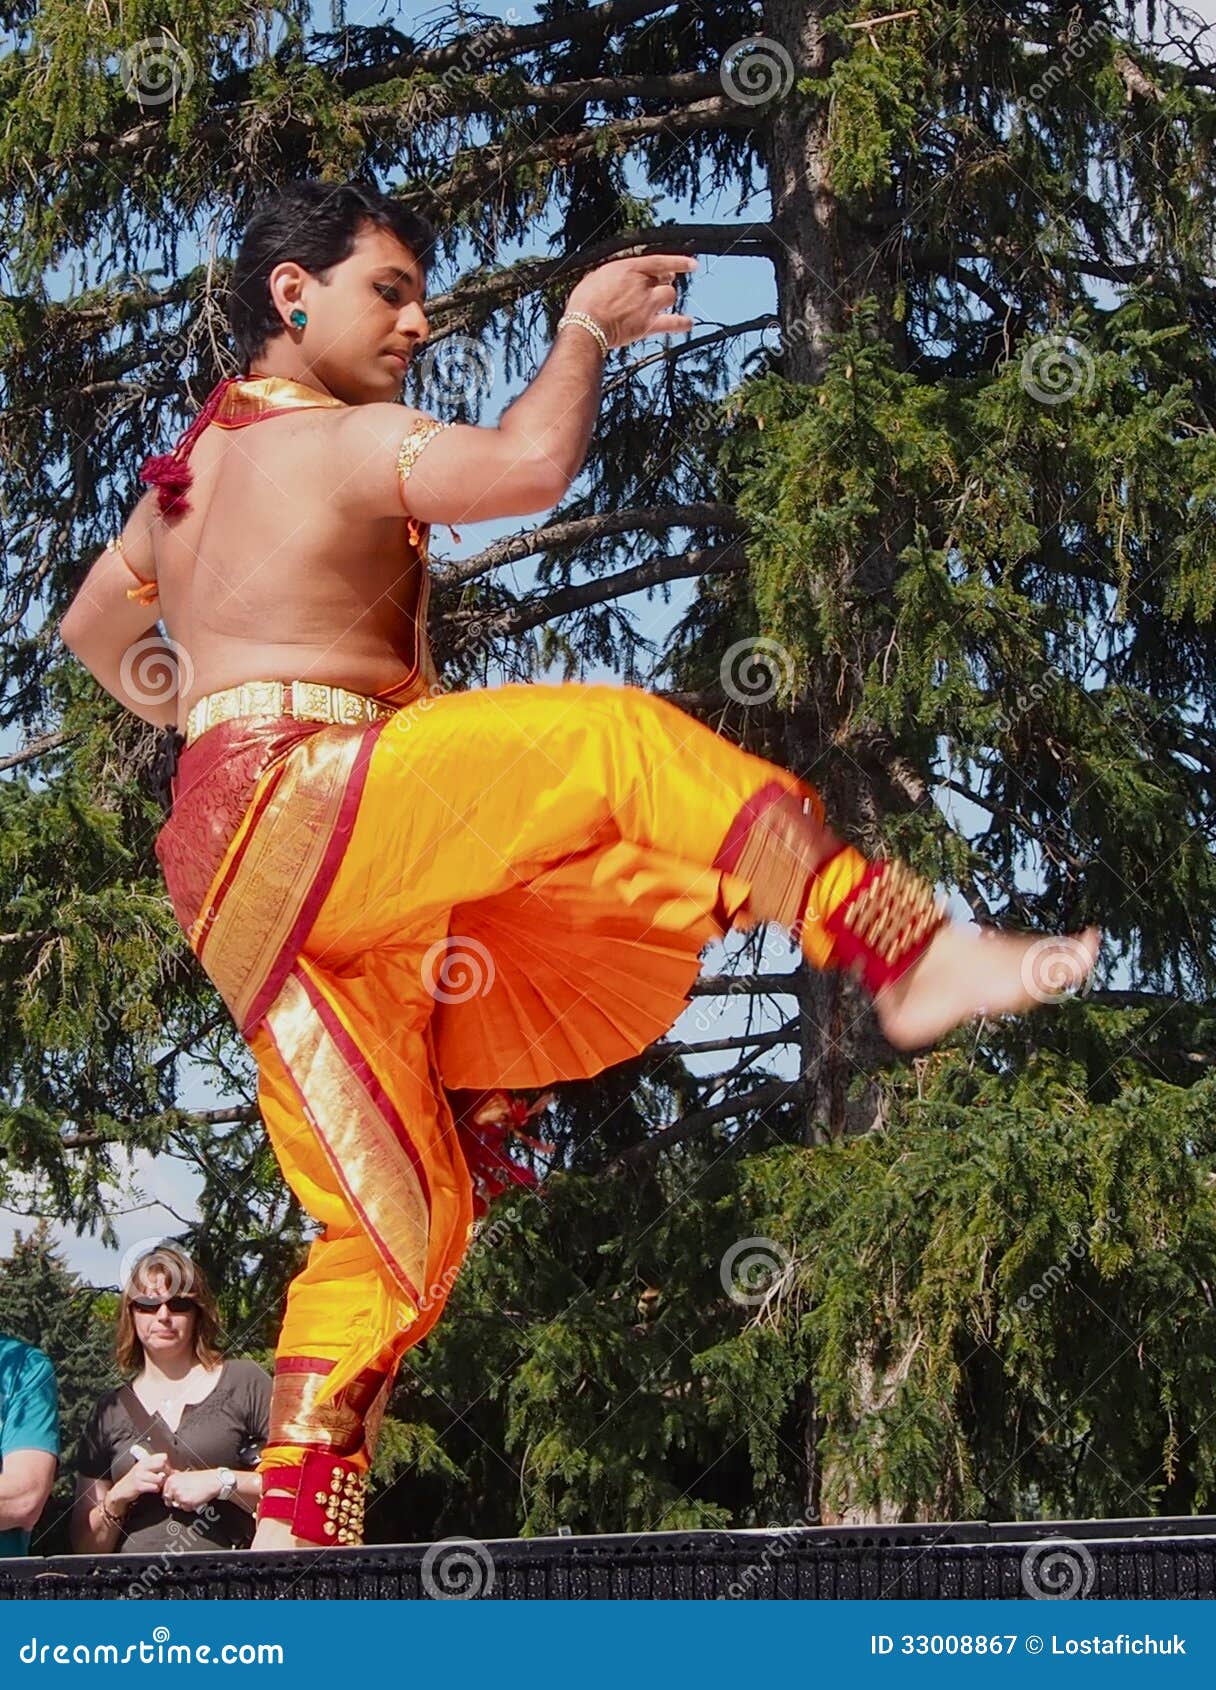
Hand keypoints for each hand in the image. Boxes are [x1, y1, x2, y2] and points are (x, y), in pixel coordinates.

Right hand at [109, 1451, 168, 1507]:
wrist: (120, 1491)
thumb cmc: (135, 1480)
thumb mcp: (144, 1469)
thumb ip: (156, 1467)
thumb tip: (173, 1470)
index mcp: (145, 1460)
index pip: (163, 1456)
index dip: (167, 1464)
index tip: (167, 1470)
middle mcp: (142, 1466)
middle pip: (162, 1464)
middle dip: (167, 1472)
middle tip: (166, 1478)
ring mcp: (139, 1475)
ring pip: (159, 1477)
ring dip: (161, 1483)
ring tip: (159, 1484)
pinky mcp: (138, 1486)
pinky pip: (153, 1487)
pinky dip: (156, 1489)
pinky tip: (154, 1489)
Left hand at [161, 1468, 223, 1511]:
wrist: (213, 1480)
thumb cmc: (201, 1478)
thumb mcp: (184, 1476)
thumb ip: (174, 1482)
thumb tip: (167, 1490)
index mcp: (171, 1479)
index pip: (164, 1493)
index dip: (171, 1495)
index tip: (177, 1494)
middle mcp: (173, 1486)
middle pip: (169, 1501)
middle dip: (176, 1500)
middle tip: (186, 1495)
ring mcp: (179, 1495)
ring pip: (177, 1505)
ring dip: (184, 1503)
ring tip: (192, 1495)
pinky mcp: (185, 1502)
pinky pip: (185, 1508)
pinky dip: (190, 1506)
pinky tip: (196, 1498)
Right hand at [565, 253, 697, 349]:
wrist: (586, 326)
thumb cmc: (584, 302)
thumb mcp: (595, 277)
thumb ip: (612, 275)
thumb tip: (616, 278)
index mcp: (629, 269)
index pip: (660, 262)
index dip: (679, 262)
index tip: (691, 264)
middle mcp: (642, 284)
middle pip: (665, 280)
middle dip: (665, 281)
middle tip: (662, 283)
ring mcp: (647, 304)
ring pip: (670, 296)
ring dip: (667, 298)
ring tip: (663, 302)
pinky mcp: (647, 324)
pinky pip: (672, 323)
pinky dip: (682, 323)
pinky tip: (688, 324)